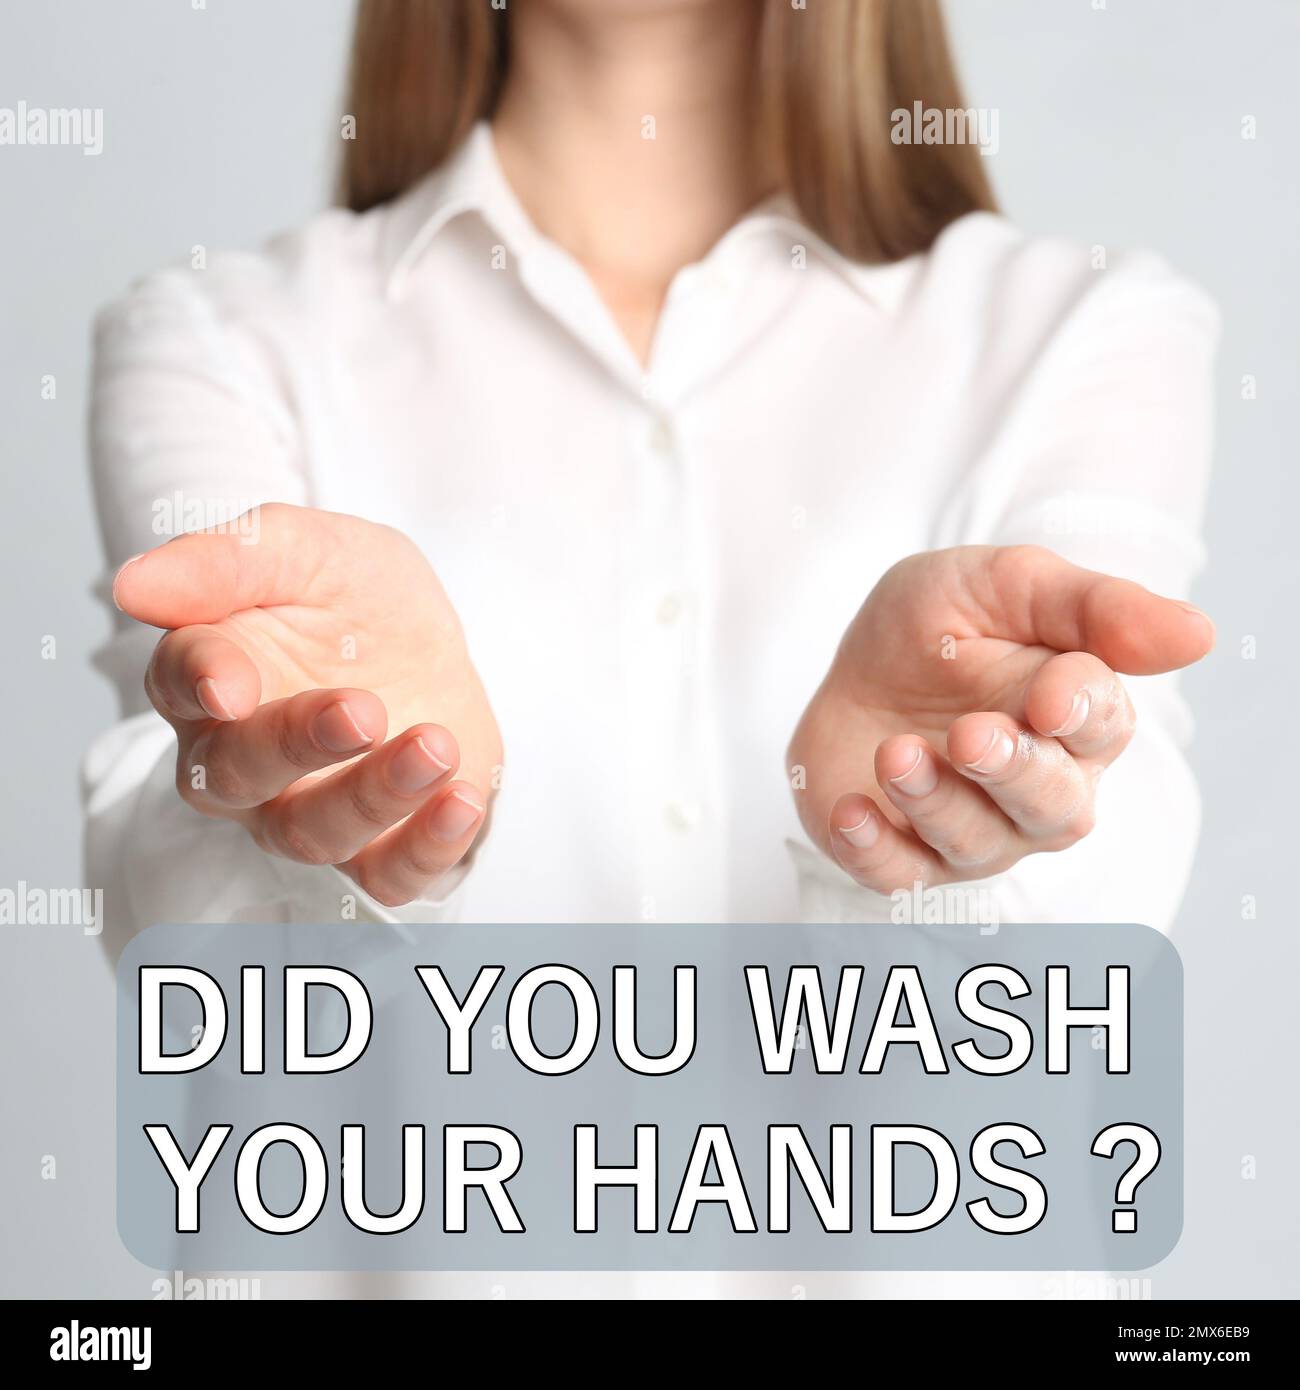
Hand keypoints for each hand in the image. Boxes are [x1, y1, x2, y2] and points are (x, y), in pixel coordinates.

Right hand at [113, 503, 502, 906]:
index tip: (229, 683)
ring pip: (312, 832)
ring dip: (374, 795)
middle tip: (363, 711)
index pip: (179, 683)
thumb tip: (132, 584)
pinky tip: (462, 801)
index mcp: (210, 674)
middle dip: (297, 745)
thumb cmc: (352, 596)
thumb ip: (226, 561)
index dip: (200, 682)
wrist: (433, 644)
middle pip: (236, 774)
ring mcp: (305, 810)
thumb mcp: (306, 550)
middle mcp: (240, 758)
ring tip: (436, 746)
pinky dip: (425, 848)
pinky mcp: (378, 846)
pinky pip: (388, 876)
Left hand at [787, 545, 1213, 891]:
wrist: (854, 659)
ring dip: (935, 801)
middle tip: (971, 735)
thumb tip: (1198, 634)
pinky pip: (900, 877)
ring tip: (895, 752)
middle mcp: (1039, 789)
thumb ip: (1094, 608)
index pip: (1101, 727)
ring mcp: (973, 831)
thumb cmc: (943, 624)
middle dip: (1013, 772)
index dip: (1079, 713)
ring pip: (976, 843)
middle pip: (1052, 806)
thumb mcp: (1007, 584)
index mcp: (1078, 719)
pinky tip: (851, 810)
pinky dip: (874, 850)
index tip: (1048, 694)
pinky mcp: (902, 854)